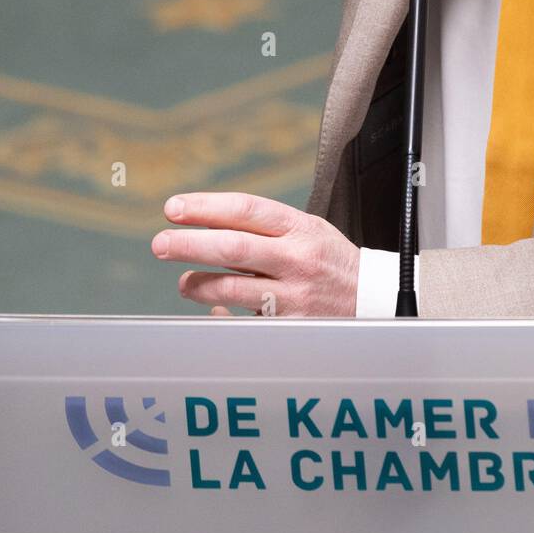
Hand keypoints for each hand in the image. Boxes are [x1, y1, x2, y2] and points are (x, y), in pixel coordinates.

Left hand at [150, 192, 359, 315]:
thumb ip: (265, 229)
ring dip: (198, 283)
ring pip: (232, 287)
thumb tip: (205, 228)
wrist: (373, 300)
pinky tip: (211, 308)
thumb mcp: (309, 231)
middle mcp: (297, 258)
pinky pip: (244, 320)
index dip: (206, 206)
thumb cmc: (331, 262)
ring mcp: (294, 295)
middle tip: (160, 242)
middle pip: (233, 247)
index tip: (173, 207)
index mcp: (300, 227)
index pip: (247, 209)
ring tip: (184, 281)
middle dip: (190, 243)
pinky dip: (220, 313)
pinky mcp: (291, 326)